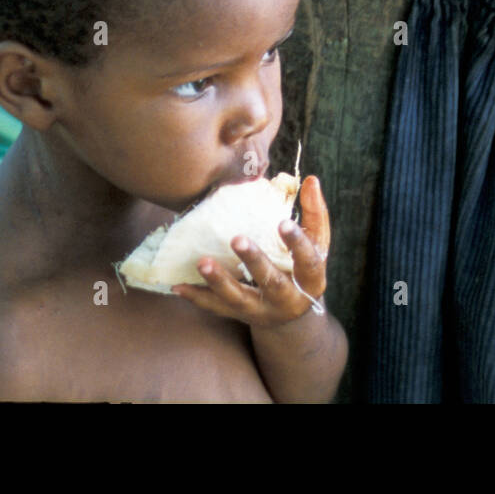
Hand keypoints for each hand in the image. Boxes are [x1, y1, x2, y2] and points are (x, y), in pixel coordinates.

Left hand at [170, 176, 329, 326]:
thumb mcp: (317, 243)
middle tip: (236, 239)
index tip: (283, 222)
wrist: (293, 312)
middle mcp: (287, 300)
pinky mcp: (240, 315)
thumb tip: (311, 179)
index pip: (308, 261)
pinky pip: (217, 308)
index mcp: (311, 280)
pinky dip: (198, 297)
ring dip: (219, 281)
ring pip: (239, 299)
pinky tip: (178, 286)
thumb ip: (314, 213)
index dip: (296, 243)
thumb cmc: (304, 266)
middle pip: (272, 283)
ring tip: (202, 262)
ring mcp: (262, 310)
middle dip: (254, 262)